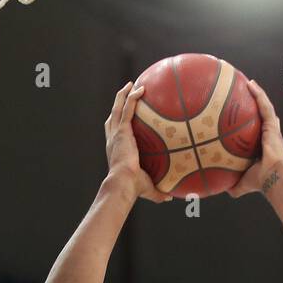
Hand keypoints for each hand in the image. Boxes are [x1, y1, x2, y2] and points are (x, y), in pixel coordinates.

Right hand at [104, 83, 171, 204]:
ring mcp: (116, 134)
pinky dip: (132, 98)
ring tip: (131, 85)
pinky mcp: (122, 131)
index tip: (124, 117)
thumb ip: (158, 192)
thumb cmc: (132, 189)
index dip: (117, 123)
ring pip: (117, 108)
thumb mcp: (148, 189)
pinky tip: (140, 88)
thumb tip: (170, 198)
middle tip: (125, 94)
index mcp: (116, 151)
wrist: (123, 184)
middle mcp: (113, 140)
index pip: (115, 133)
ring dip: (123, 95)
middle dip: (118, 104)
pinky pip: (127, 109)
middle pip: (113, 116)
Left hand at [228, 80, 282, 198]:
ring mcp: (271, 129)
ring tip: (248, 83)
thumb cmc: (260, 182)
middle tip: (246, 95)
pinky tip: (251, 84)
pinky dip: (259, 94)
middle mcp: (268, 135)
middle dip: (256, 105)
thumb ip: (233, 184)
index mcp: (263, 147)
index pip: (257, 132)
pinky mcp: (272, 125)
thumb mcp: (242, 183)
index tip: (244, 117)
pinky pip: (265, 105)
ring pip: (264, 107)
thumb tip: (222, 189)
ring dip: (257, 94)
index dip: (252, 124)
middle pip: (262, 116)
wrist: (273, 177)